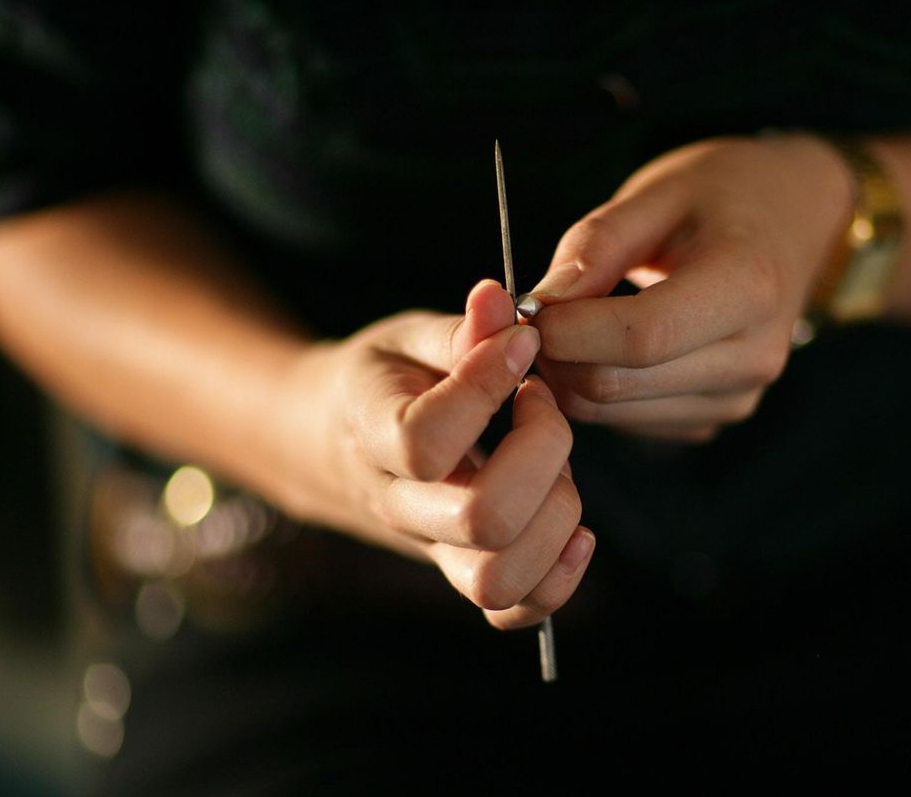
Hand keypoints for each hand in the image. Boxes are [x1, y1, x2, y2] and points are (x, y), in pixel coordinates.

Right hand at [279, 280, 594, 628]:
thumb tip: (499, 300)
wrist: (334, 442)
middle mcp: (401, 505)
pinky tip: (576, 528)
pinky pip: (512, 610)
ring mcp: (434, 547)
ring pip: (498, 579)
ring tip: (556, 466)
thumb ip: (461, 331)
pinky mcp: (465, 571)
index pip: (427, 440)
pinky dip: (558, 579)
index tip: (519, 345)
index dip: (486, 388)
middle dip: (544, 451)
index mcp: (375, 434)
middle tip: (542, 404)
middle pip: (483, 518)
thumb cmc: (383, 382)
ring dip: (556, 517)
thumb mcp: (409, 339)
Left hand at [527, 135, 852, 441]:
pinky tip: (602, 345)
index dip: (569, 329)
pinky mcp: (715, 418)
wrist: (792, 221)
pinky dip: (597, 390)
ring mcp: (738, 397)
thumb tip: (536, 308)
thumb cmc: (724, 194)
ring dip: (569, 375)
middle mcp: (752, 356)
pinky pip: (629, 421)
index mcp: (747, 286)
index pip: (641, 336)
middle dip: (556, 354)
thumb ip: (594, 248)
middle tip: (531, 313)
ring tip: (567, 323)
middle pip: (618, 383)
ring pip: (614, 412)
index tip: (526, 305)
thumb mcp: (658, 192)